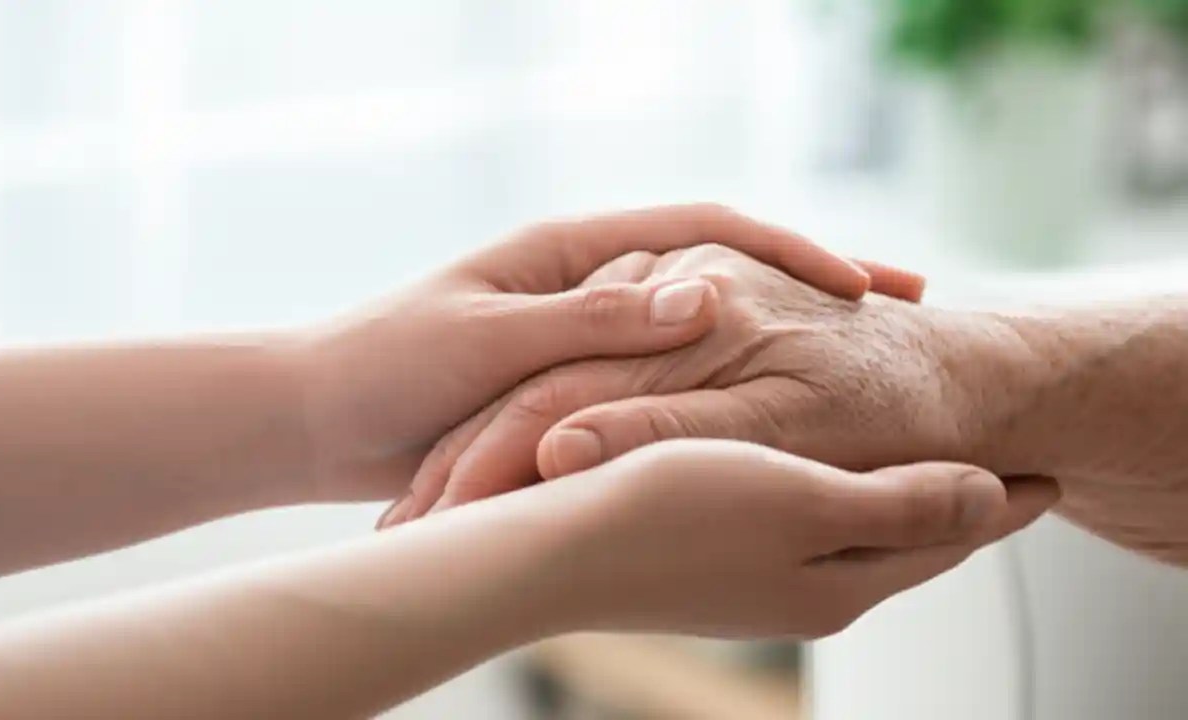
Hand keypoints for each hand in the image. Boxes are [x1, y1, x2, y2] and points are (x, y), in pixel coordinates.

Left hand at [297, 205, 921, 500]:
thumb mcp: (494, 339)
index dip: (790, 250)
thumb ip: (593, 323)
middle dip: (804, 292)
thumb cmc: (387, 368)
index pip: (706, 230)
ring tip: (858, 376)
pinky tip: (764, 437)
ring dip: (772, 352)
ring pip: (698, 343)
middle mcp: (585, 292)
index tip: (862, 285)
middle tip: (894, 314)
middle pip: (722, 277)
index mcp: (570, 257)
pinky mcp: (568, 397)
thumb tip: (701, 293)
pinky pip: (659, 397)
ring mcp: (582, 346)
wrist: (315, 421)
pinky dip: (714, 409)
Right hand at [489, 440, 1057, 638]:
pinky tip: (828, 489)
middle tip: (1007, 483)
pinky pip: (806, 532)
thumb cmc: (665, 512)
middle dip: (959, 515)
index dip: (1001, 504)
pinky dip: (840, 506)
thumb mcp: (799, 497)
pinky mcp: (712, 561)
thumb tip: (989, 499)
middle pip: (906, 548)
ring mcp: (755, 580)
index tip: (1050, 476)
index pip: (945, 537)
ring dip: (901, 510)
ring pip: (856, 540)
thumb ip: (899, 502)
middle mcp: (802, 588)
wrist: (544, 553)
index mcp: (836, 577)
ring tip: (935, 483)